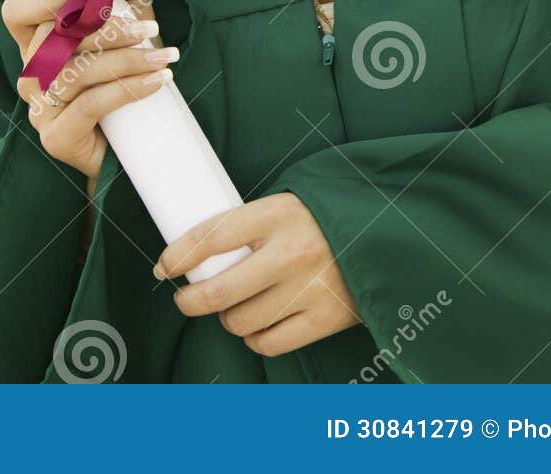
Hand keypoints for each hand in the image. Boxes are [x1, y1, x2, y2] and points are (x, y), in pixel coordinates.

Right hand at [3, 0, 166, 184]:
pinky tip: (156, 82)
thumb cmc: (122, 86)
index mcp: (37, 47)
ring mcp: (39, 108)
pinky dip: (126, 89)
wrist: (128, 153)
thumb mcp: (128, 40)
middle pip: (55, 38)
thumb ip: (130, 2)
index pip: (18, 12)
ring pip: (76, 71)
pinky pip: (89, 104)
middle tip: (149, 30)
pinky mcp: (56, 137)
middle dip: (107, 29)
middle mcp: (31, 77)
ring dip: (126, 60)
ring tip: (163, 58)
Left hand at [156, 192, 360, 356]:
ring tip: (234, 306)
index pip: (214, 235)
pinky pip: (269, 343)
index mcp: (279, 213)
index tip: (164, 265)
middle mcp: (291, 252)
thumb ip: (250, 226)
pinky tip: (258, 325)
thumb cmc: (324, 220)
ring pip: (241, 321)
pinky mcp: (325, 319)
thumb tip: (198, 252)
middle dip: (191, 300)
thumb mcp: (287, 206)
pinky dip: (255, 339)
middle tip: (186, 299)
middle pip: (220, 290)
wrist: (386, 235)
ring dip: (228, 318)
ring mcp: (308, 288)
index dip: (180, 253)